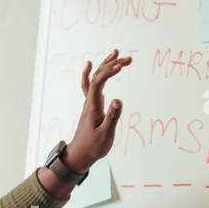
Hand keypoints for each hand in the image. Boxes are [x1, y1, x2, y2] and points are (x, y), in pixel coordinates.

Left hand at [64, 49, 131, 171]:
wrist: (80, 154)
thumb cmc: (93, 147)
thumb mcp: (105, 134)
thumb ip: (112, 117)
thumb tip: (118, 100)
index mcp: (93, 106)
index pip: (99, 82)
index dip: (109, 72)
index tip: (122, 66)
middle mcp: (90, 101)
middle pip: (98, 76)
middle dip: (112, 65)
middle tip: (129, 59)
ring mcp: (89, 102)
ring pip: (95, 78)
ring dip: (105, 65)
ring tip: (116, 53)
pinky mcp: (91, 105)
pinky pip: (89, 84)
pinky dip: (91, 73)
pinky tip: (91, 64)